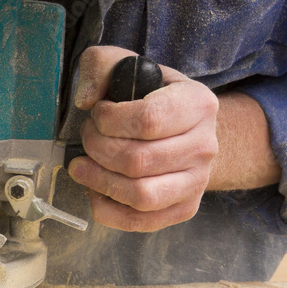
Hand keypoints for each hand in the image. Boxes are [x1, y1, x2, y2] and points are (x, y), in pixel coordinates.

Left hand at [69, 45, 219, 231]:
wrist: (186, 131)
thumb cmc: (151, 98)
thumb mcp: (129, 67)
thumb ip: (102, 66)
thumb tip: (86, 99)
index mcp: (198, 104)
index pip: (149, 120)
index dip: (110, 121)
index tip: (97, 114)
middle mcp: (204, 145)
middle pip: (139, 161)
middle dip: (97, 150)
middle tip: (87, 138)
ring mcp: (197, 181)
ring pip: (140, 195)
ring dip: (99, 182)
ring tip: (82, 166)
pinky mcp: (183, 209)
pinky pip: (140, 221)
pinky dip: (107, 210)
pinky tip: (95, 191)